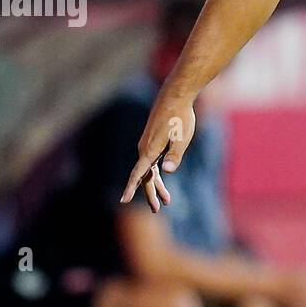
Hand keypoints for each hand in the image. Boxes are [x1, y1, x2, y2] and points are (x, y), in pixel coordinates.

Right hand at [120, 95, 196, 211]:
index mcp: (150, 150)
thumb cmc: (181, 117)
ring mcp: (147, 145)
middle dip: (150, 194)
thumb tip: (165, 171)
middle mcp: (145, 148)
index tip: (124, 200)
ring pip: (148, 170)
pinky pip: (151, 163)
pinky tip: (161, 180)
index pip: (138, 173)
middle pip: (144, 176)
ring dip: (155, 186)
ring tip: (166, 202)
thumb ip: (174, 156)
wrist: (176, 96)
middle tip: (157, 210)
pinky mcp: (152, 142)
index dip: (131, 187)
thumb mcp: (181, 138)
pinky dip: (156, 174)